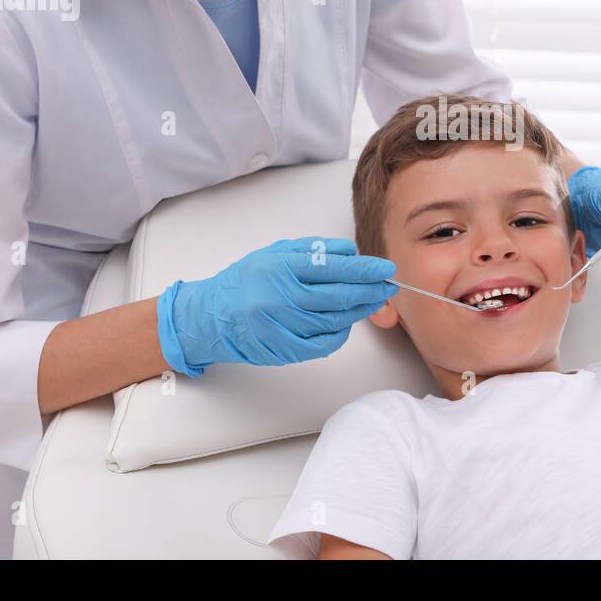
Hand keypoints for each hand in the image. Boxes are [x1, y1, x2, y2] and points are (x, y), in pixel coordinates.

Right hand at [156, 237, 397, 375]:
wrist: (211, 316)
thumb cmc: (246, 281)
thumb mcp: (275, 253)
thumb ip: (313, 251)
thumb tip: (350, 252)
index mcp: (281, 268)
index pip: (333, 268)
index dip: (364, 270)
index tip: (385, 268)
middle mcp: (282, 297)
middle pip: (339, 296)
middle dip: (370, 291)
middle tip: (389, 286)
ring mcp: (283, 326)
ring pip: (335, 320)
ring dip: (359, 311)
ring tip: (372, 301)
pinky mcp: (284, 349)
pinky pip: (324, 343)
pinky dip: (340, 332)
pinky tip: (346, 322)